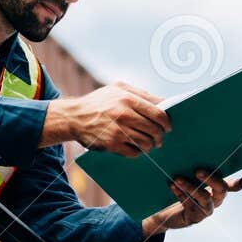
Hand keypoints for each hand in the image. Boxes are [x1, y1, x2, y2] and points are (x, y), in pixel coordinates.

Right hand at [41, 81, 170, 156]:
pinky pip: (133, 152)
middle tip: (159, 138)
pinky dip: (138, 151)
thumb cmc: (99, 102)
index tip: (168, 126)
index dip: (166, 122)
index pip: (158, 113)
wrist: (74, 117)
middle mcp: (123, 114)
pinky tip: (135, 147)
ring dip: (150, 145)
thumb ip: (141, 94)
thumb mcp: (118, 89)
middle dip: (159, 136)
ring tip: (148, 143)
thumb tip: (164, 103)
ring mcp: (117, 130)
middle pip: (154, 129)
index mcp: (127, 98)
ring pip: (146, 143)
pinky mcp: (111, 144)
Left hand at [143, 168, 241, 236]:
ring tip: (178, 179)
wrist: (169, 213)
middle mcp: (216, 200)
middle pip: (221, 189)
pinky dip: (180, 194)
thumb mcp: (190, 179)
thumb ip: (197, 170)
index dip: (240, 183)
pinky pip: (189, 204)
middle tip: (197, 171)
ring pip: (203, 198)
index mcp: (218, 189)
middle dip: (211, 179)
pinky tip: (172, 186)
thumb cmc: (182, 191)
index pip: (232, 185)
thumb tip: (194, 152)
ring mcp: (206, 210)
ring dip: (191, 187)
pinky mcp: (194, 217)